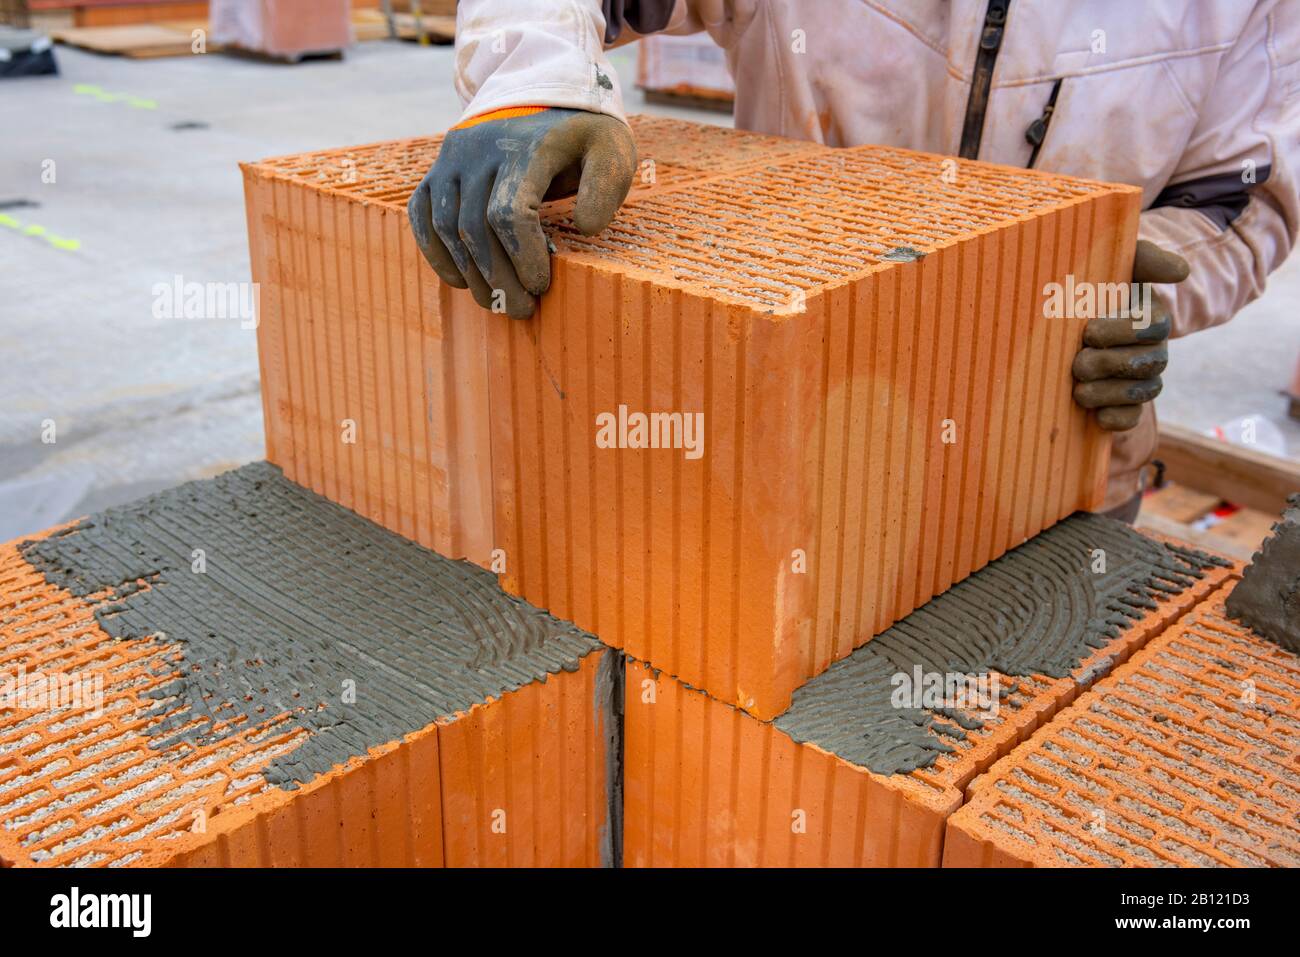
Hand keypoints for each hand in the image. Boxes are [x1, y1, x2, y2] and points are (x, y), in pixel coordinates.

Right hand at [407, 108, 635, 318]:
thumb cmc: (583, 137)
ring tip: (497, 303)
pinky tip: (461, 282)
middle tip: (521, 310)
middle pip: (475, 227)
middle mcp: (479, 149)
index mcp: (526, 146)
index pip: (509, 211)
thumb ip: (605, 187)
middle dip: (498, 277)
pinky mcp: (437, 169)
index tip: (540, 285)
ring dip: (470, 274)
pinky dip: (436, 253)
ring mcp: (453, 158)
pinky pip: (422, 215)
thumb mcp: (611, 150)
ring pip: (446, 226)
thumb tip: (584, 228)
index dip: (522, 256)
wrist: (543, 98)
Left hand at [1072, 239, 1188, 430]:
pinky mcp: (1126, 405)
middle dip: (1110, 364)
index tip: (1088, 331)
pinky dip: (1116, 419)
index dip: (1123, 331)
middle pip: (1149, 363)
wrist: (1067, 320)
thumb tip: (1182, 271)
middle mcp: (1153, 350)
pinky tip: (1096, 415)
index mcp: (1152, 316)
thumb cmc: (1093, 288)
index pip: (1156, 325)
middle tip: (1078, 364)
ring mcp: (1141, 379)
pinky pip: (1131, 418)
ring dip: (1109, 392)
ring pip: (1142, 392)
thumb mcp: (1117, 265)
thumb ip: (1145, 258)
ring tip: (1078, 390)